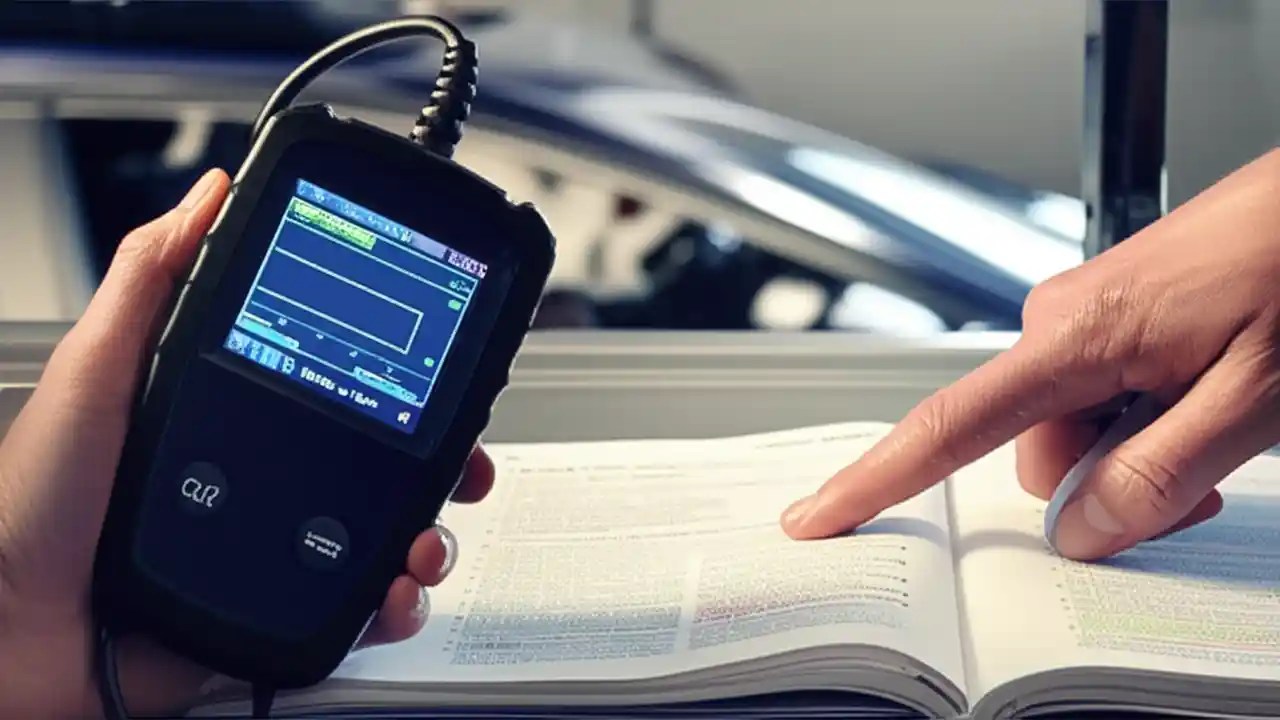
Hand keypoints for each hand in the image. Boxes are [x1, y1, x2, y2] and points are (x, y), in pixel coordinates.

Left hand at [0, 170, 494, 718]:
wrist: (6, 632)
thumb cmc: (29, 503)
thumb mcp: (97, 370)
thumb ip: (151, 278)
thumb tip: (210, 194)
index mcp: (236, 412)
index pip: (340, 382)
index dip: (402, 377)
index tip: (439, 371)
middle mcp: (268, 478)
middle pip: (384, 462)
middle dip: (441, 462)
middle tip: (459, 464)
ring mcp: (276, 548)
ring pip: (387, 537)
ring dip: (430, 536)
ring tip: (424, 539)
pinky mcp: (276, 614)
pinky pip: (357, 611)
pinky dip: (393, 605)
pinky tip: (392, 590)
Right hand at [782, 148, 1279, 559]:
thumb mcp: (1250, 401)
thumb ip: (1159, 477)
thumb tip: (1080, 531)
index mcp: (1075, 337)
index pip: (952, 425)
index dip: (878, 479)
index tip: (818, 515)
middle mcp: (1057, 321)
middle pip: (1038, 454)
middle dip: (1105, 487)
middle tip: (1195, 482)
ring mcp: (1079, 315)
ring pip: (1072, 433)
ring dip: (1131, 456)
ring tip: (1214, 429)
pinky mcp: (1105, 316)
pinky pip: (1094, 397)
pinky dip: (1139, 422)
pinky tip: (1197, 403)